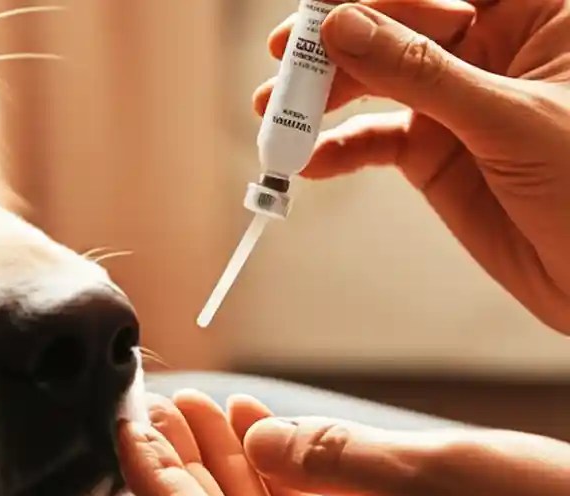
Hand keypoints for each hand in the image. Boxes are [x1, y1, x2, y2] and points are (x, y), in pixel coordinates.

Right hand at [256, 0, 569, 332]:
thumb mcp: (509, 120)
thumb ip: (422, 72)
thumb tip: (344, 28)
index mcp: (538, 12)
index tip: (321, 12)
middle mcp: (494, 47)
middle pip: (396, 25)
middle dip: (336, 45)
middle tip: (287, 62)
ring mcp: (458, 99)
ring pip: (375, 79)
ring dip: (321, 98)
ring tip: (276, 115)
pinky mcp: (435, 151)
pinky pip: (374, 138)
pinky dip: (337, 149)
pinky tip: (309, 161)